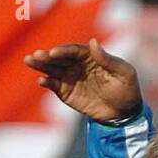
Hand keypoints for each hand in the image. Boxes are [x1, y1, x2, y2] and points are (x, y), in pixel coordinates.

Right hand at [24, 38, 142, 123]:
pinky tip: (41, 80)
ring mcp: (71, 78)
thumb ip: (108, 60)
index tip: (53, 53)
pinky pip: (55, 86)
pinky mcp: (68, 93)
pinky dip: (47, 83)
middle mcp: (78, 65)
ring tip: (29, 61)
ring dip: (41, 66)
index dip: (63, 51)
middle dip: (46, 57)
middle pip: (59, 58)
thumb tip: (93, 42)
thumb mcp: (124, 74)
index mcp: (91, 57)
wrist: (125, 115)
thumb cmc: (127, 90)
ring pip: (53, 69)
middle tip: (35, 56)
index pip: (73, 51)